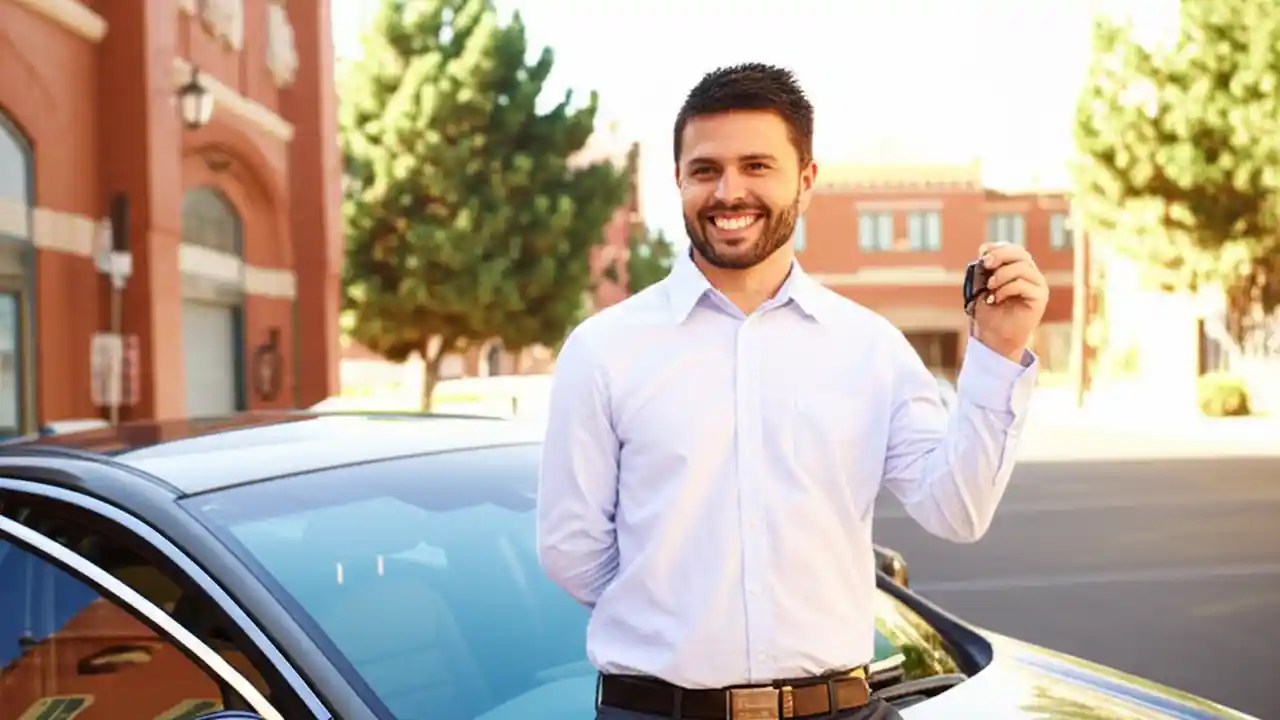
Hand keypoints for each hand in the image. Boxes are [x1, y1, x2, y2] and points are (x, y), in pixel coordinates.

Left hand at [972, 242, 1047, 362]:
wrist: (993, 337)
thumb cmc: (987, 311)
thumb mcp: (981, 285)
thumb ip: (985, 269)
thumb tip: (984, 251)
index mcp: (1017, 268)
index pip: (1013, 249)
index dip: (998, 247)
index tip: (982, 253)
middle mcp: (1030, 274)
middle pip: (1021, 254)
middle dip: (1000, 255)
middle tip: (985, 263)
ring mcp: (1037, 285)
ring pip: (1022, 268)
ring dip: (1002, 275)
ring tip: (990, 287)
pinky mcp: (1040, 297)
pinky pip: (1024, 284)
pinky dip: (1006, 288)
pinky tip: (996, 298)